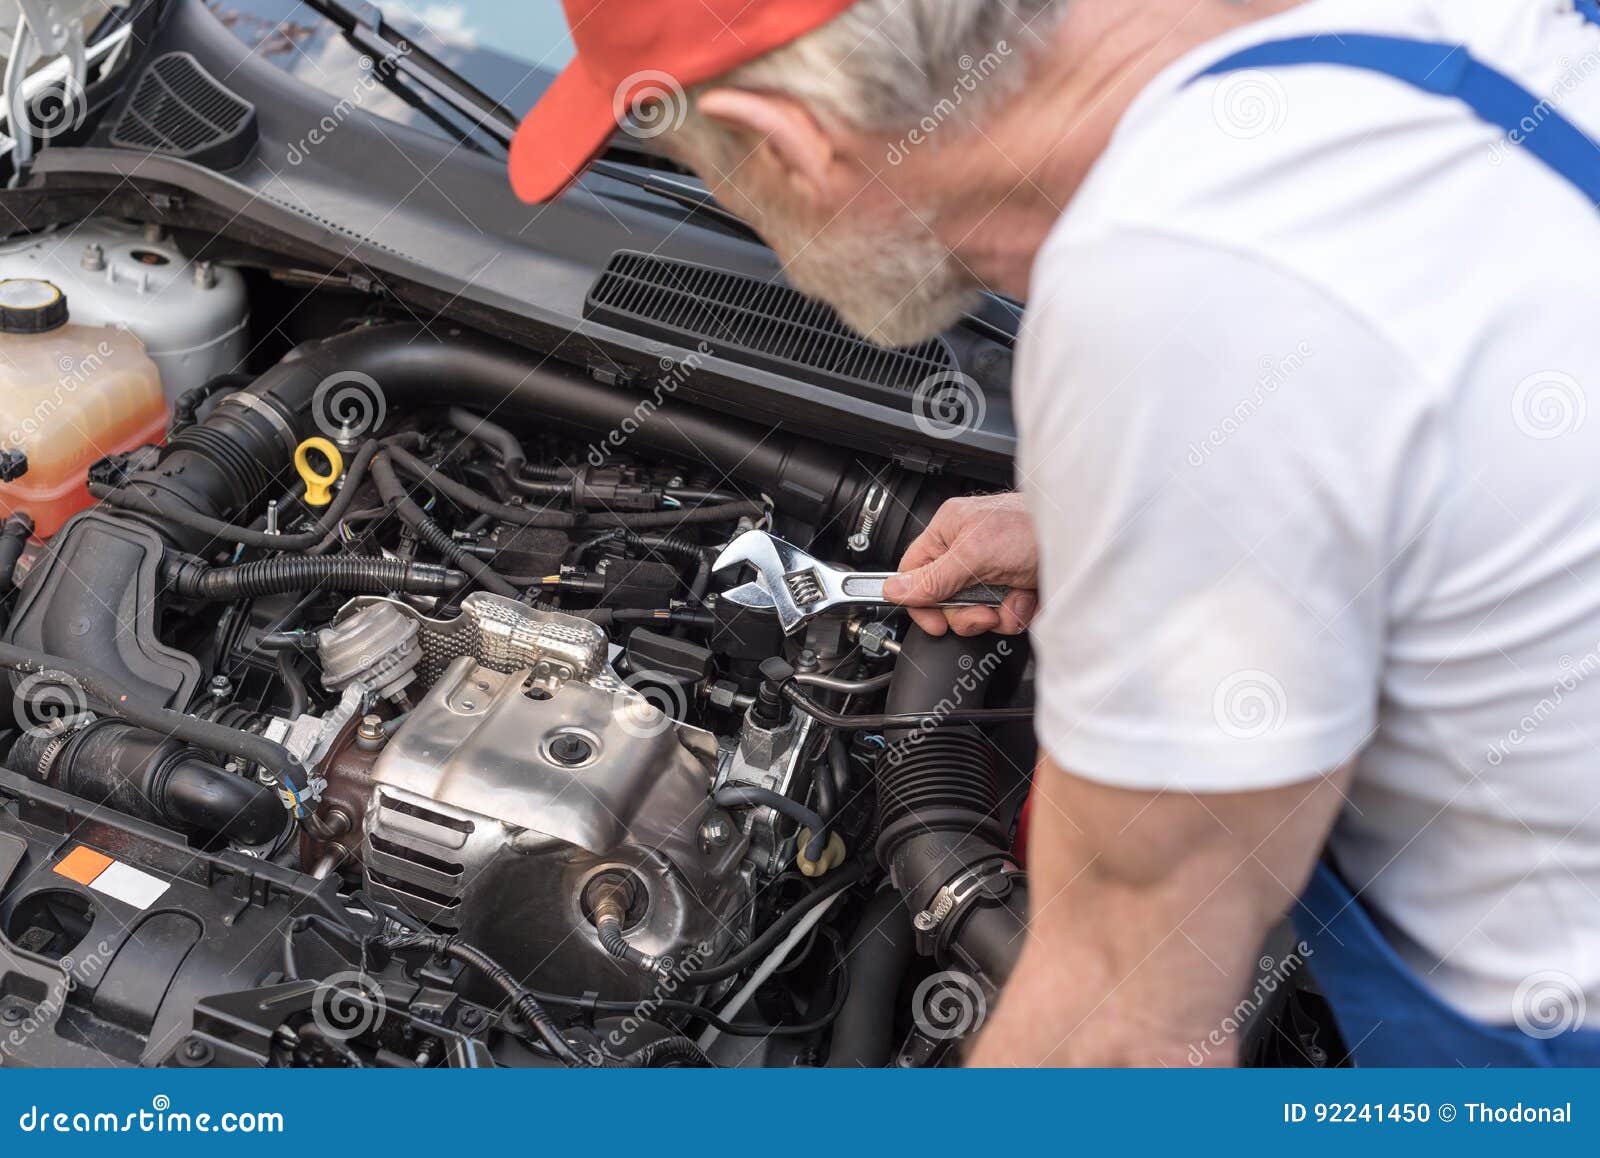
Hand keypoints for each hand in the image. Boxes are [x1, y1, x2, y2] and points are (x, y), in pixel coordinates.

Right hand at [882, 492, 1039, 636]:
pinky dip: (1019, 612)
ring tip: (1015, 596)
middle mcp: (969, 551)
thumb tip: (895, 590)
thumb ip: (934, 577)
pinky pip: (1004, 616)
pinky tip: (1030, 596)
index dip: (921, 603)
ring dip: (998, 614)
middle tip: (985, 609)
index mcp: (949, 531)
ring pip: (977, 613)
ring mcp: (993, 571)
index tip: (936, 622)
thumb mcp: (975, 554)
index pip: (915, 574)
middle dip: (969, 613)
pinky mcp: (1016, 587)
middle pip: (946, 601)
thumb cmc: (1034, 527)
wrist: (1086, 539)